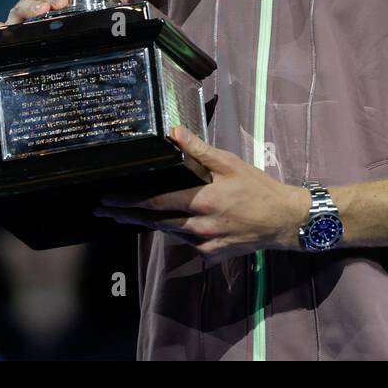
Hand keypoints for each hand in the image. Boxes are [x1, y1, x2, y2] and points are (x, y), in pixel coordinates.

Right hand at [0, 0, 129, 31]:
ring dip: (29, 8)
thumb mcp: (97, 7)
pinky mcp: (12, 35)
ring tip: (43, 12)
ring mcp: (21, 17)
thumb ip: (109, 0)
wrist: (81, 50)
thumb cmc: (82, 19)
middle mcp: (33, 0)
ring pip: (18, 7)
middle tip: (60, 2)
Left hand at [93, 126, 311, 264]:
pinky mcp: (211, 255)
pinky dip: (175, 231)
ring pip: (168, 232)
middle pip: (154, 222)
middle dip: (127, 215)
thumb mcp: (230, 163)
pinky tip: (166, 223)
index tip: (107, 200)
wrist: (284, 220)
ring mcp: (204, 244)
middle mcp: (199, 226)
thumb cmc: (257, 187)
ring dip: (147, 223)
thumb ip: (198, 151)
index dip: (129, 202)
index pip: (155, 203)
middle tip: (103, 211)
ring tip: (125, 215)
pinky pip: (185, 242)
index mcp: (202, 200)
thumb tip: (173, 132)